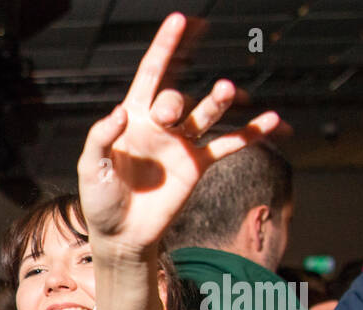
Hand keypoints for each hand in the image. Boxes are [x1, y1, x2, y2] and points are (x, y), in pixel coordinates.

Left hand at [77, 14, 282, 255]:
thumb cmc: (100, 201)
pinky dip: (249, 134)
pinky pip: (227, 145)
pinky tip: (272, 120)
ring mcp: (181, 143)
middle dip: (175, 100)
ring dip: (218, 101)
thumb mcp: (90, 168)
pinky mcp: (197, 165)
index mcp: (132, 118)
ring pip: (205, 114)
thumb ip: (100, 138)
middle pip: (176, 97)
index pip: (150, 75)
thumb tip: (119, 111)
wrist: (121, 235)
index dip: (164, 47)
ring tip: (227, 90)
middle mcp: (160, 125)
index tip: (179, 20)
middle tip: (168, 116)